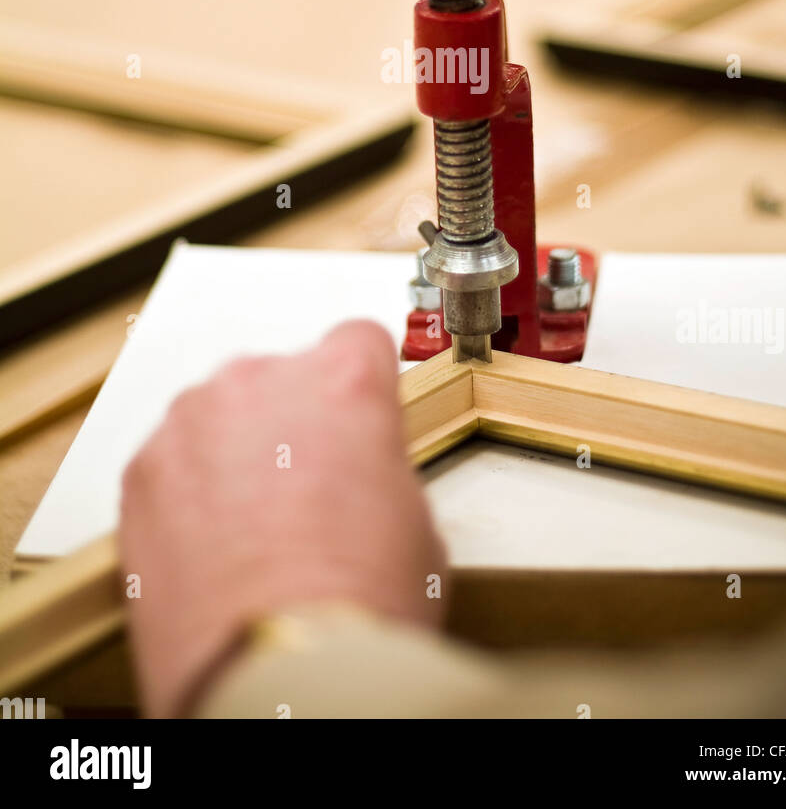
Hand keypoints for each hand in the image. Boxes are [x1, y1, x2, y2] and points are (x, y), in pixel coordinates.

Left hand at [120, 321, 445, 716]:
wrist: (278, 673)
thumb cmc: (353, 605)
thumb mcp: (414, 521)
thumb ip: (379, 467)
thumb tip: (363, 480)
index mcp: (343, 381)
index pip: (358, 341)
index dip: (363, 385)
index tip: (358, 416)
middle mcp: (261, 383)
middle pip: (282, 378)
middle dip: (295, 423)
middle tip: (309, 492)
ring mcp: (192, 422)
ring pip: (220, 417)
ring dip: (236, 454)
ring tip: (256, 529)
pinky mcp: (141, 472)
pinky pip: (171, 462)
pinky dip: (186, 494)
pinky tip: (214, 549)